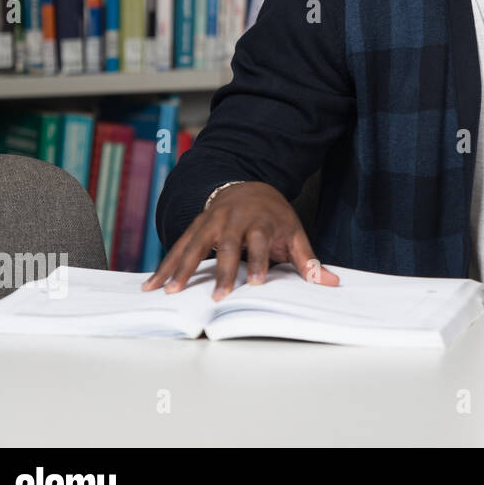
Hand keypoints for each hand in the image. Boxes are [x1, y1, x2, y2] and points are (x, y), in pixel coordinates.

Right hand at [141, 181, 340, 299]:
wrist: (249, 187)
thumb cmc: (274, 217)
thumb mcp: (294, 233)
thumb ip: (308, 260)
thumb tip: (331, 283)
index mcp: (262, 222)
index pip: (261, 243)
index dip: (259, 262)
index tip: (256, 283)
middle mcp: (234, 220)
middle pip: (228, 246)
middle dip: (222, 271)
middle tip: (217, 297)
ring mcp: (211, 222)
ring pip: (195, 245)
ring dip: (182, 269)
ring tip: (171, 292)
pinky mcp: (195, 226)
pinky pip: (177, 246)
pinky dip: (164, 265)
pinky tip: (152, 284)